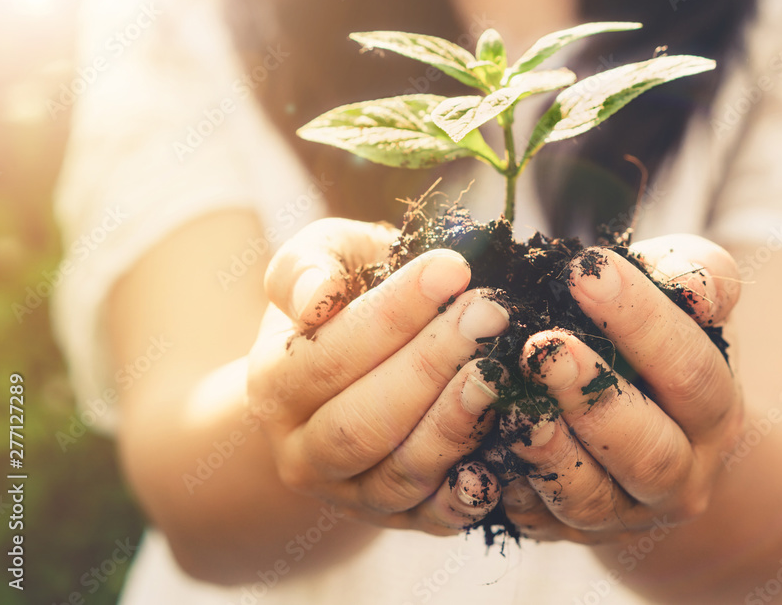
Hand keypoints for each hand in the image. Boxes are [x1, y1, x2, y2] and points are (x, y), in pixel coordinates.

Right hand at [247, 218, 509, 534]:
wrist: (348, 376)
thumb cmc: (347, 300)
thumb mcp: (319, 262)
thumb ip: (308, 267)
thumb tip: (318, 297)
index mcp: (274, 385)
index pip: (330, 354)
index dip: (394, 313)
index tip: (453, 268)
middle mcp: (302, 453)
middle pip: (364, 422)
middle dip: (432, 366)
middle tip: (491, 314)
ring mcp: (350, 495)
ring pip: (402, 472)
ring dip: (456, 422)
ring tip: (500, 370)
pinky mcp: (399, 519)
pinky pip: (437, 515)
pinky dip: (473, 488)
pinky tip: (507, 445)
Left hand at [501, 234, 741, 542]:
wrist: (649, 435)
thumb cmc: (657, 346)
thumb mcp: (684, 303)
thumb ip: (694, 276)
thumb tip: (693, 287)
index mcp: (713, 409)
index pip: (689, 368)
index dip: (640, 321)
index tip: (586, 272)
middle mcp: (681, 474)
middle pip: (647, 449)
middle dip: (592, 396)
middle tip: (542, 347)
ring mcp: (625, 514)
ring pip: (590, 498)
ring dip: (549, 451)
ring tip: (511, 403)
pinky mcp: (571, 534)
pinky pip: (538, 522)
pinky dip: (510, 490)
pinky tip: (482, 452)